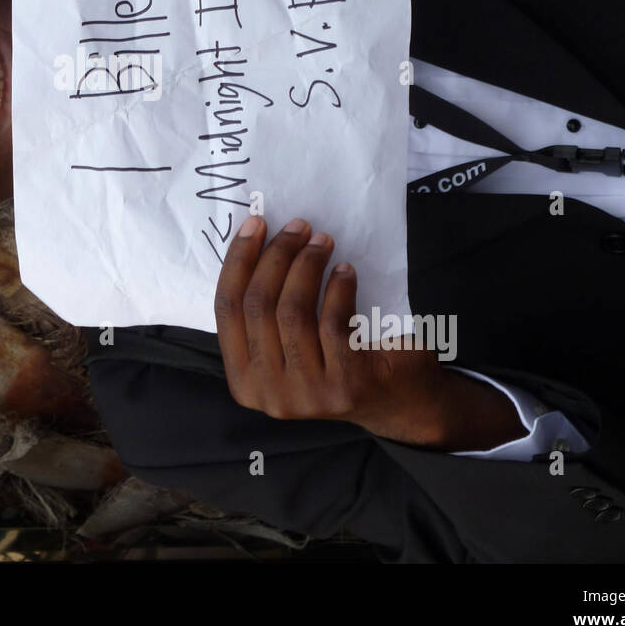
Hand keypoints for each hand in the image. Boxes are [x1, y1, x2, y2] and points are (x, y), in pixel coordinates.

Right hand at [214, 216, 525, 449]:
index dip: (238, 260)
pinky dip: (338, 288)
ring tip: (323, 242)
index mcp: (244, 381)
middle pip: (258, 305)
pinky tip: (346, 271)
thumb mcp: (286, 346)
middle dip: (276, 255)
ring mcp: (307, 393)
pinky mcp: (345, 384)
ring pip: (292, 311)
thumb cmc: (336, 361)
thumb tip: (254, 246)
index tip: (255, 224)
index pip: (227, 309)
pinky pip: (332, 321)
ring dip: (307, 265)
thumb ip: (264, 314)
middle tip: (298, 227)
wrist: (398, 401)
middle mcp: (269, 393)